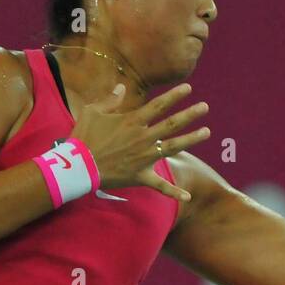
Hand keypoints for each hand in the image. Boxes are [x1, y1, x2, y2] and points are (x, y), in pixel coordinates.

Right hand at [71, 82, 209, 200]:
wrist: (77, 165)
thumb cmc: (84, 136)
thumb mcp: (93, 111)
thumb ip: (110, 99)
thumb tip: (121, 87)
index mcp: (133, 121)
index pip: (159, 105)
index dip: (175, 96)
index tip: (189, 88)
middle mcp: (143, 138)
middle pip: (172, 123)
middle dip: (191, 114)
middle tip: (205, 107)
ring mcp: (144, 157)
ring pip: (173, 147)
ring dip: (192, 139)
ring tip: (207, 132)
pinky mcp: (141, 176)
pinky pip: (160, 186)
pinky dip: (174, 192)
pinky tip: (188, 196)